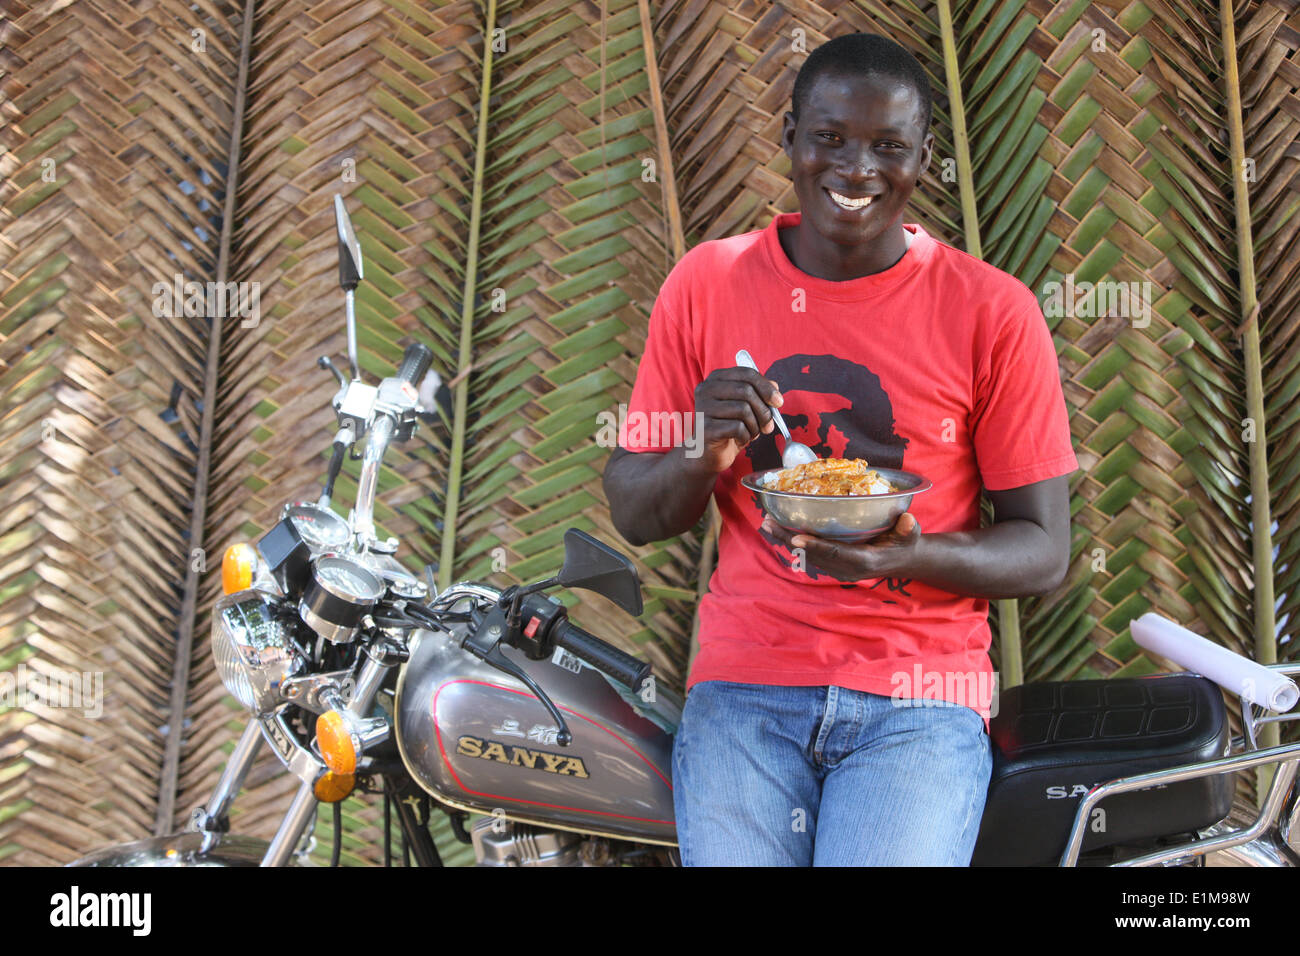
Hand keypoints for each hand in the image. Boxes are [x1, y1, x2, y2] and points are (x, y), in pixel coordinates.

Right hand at [691, 367, 782, 474]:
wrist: (709, 453)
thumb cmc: (729, 427)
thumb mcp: (746, 407)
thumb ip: (759, 393)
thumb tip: (775, 387)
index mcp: (716, 378)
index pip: (746, 373)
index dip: (766, 387)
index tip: (778, 402)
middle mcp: (706, 389)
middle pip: (746, 391)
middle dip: (764, 411)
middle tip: (769, 426)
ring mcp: (703, 408)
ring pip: (743, 409)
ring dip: (755, 426)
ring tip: (751, 434)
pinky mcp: (705, 427)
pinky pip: (737, 428)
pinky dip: (745, 437)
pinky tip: (740, 440)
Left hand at [760, 512, 922, 581]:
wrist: (902, 560)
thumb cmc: (905, 543)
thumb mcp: (910, 535)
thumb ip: (908, 529)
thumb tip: (909, 520)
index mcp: (863, 561)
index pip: (835, 553)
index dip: (815, 546)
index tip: (796, 537)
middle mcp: (846, 569)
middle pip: (813, 554)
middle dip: (789, 539)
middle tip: (768, 523)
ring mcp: (838, 569)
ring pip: (807, 555)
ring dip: (785, 539)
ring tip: (766, 523)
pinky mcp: (833, 565)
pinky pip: (809, 554)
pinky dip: (794, 541)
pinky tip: (778, 528)